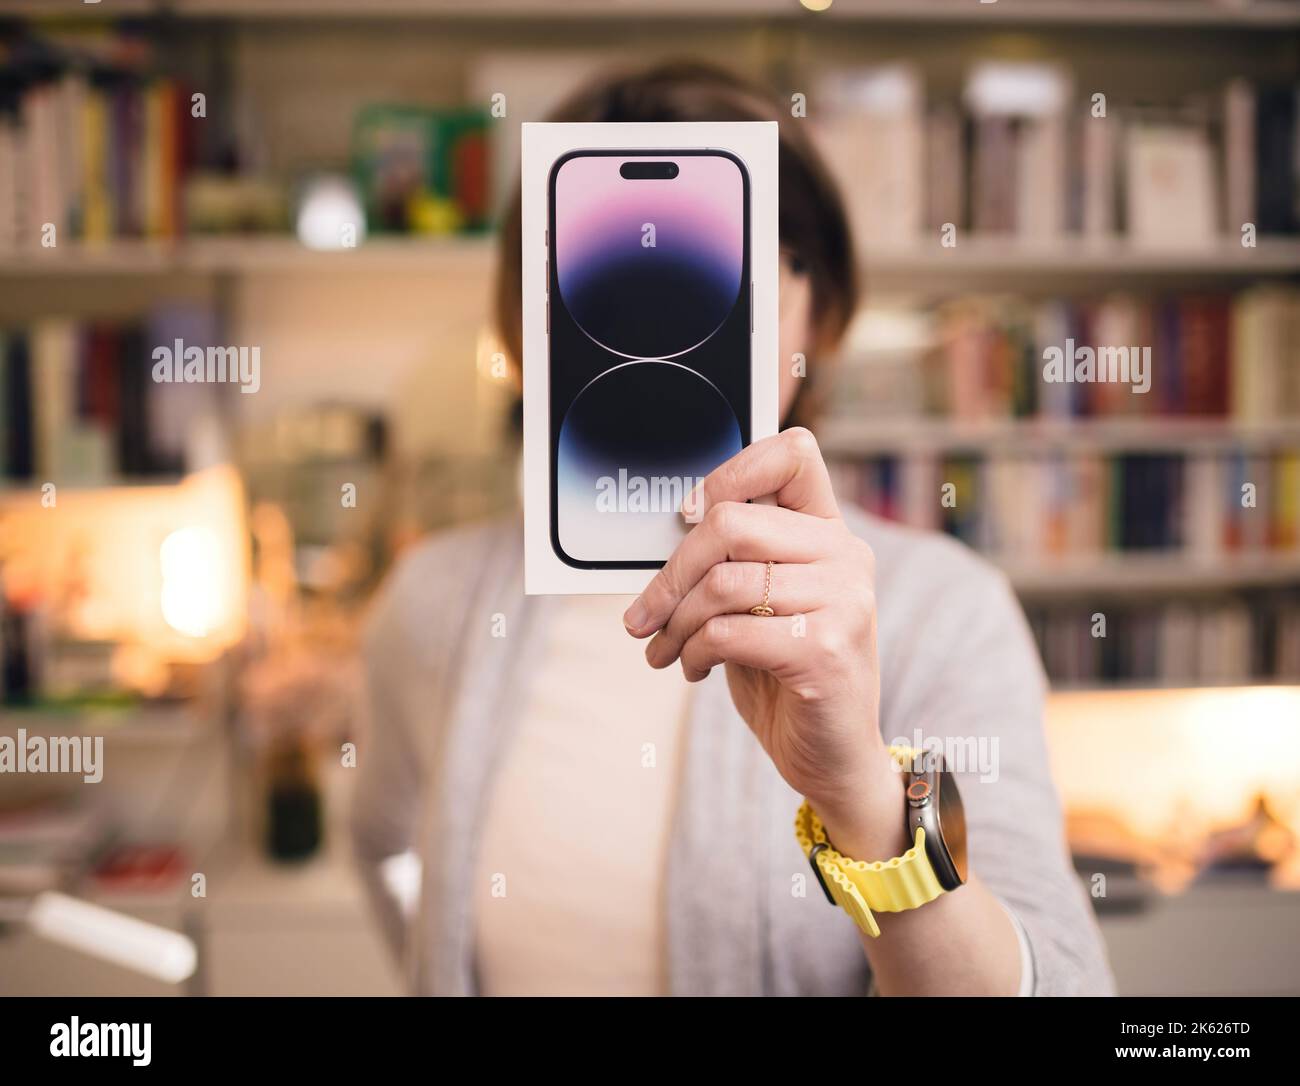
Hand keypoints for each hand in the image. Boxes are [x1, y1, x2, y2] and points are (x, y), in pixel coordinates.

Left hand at [622, 427, 907, 859]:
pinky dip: (694, 652)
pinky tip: (694, 668)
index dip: (730, 472)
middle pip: (732, 521)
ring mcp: (844, 602)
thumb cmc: (788, 675)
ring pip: (722, 582)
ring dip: (674, 622)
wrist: (833, 757)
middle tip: (645, 614)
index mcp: (830, 533)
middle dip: (671, 572)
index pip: (792, 453)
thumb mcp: (759, 605)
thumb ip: (734, 562)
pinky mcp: (826, 650)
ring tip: (665, 648)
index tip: (687, 515)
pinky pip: (728, 631)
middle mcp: (846, 557)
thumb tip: (672, 528)